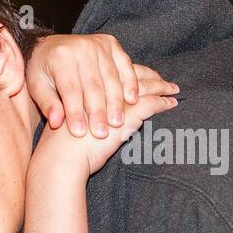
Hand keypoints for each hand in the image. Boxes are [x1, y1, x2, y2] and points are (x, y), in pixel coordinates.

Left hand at [27, 33, 169, 138]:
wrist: (49, 45)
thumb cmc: (42, 70)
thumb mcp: (36, 86)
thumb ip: (47, 103)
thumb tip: (56, 122)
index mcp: (60, 57)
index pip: (70, 90)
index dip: (75, 112)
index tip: (80, 133)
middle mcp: (81, 47)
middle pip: (93, 85)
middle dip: (98, 111)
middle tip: (101, 133)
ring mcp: (98, 44)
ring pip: (110, 77)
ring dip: (116, 102)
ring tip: (117, 123)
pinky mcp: (111, 44)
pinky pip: (124, 65)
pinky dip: (130, 82)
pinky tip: (133, 100)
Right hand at [31, 74, 178, 182]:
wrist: (59, 158)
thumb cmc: (59, 146)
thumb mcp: (69, 122)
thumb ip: (82, 114)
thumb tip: (91, 116)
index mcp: (87, 88)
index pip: (114, 75)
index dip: (130, 74)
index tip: (141, 75)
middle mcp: (102, 90)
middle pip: (131, 77)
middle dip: (150, 77)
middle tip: (163, 80)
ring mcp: (115, 101)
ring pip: (145, 87)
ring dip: (161, 87)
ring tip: (173, 89)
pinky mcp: (127, 115)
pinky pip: (151, 103)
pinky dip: (163, 102)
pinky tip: (171, 102)